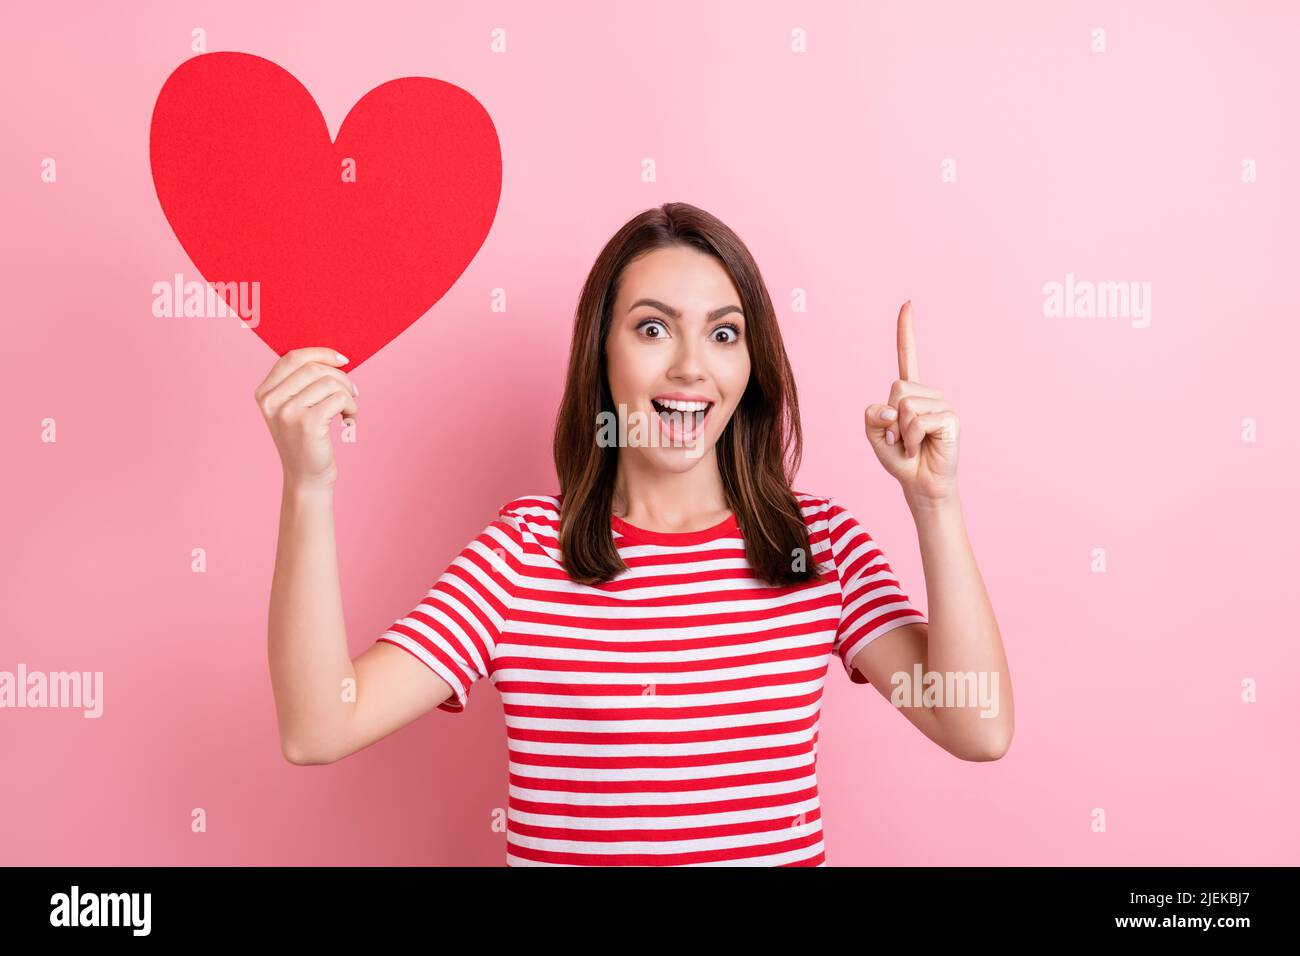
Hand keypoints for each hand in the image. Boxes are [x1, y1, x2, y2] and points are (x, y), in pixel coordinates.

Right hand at [254, 347, 358, 489]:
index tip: (342, 360)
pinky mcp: (307, 423)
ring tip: (348, 409)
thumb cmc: (306, 440)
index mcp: (264, 393)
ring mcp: (287, 412)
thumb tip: (334, 358)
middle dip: (340, 377)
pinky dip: (351, 407)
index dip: (321, 353)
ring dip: (348, 394)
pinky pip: (339, 399)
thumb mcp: (294, 408)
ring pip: (329, 383)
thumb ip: (302, 383)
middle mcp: (271, 401)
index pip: (293, 358)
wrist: (305, 476)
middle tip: (353, 391)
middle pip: (314, 368)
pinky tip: (349, 419)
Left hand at [864, 301, 959, 506]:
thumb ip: (872, 416)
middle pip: (896, 388)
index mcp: (909, 393)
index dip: (906, 331)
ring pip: (905, 406)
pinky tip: (923, 447)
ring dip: (902, 432)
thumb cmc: (901, 459)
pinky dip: (913, 439)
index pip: (908, 356)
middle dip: (890, 418)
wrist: (921, 484)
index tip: (908, 303)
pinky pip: (918, 422)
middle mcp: (927, 393)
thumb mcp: (875, 436)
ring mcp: (941, 404)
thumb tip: (891, 408)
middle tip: (901, 438)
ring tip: (913, 444)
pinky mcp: (950, 418)